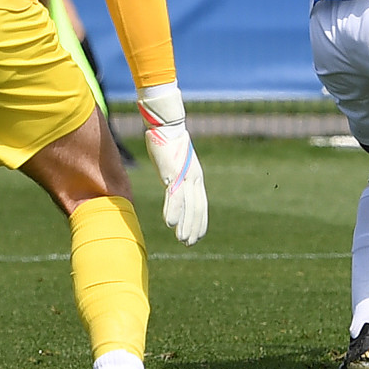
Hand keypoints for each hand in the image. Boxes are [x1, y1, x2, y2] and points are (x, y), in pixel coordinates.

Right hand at [136, 83, 207, 245]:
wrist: (167, 125)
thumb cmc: (168, 143)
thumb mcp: (175, 163)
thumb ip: (175, 176)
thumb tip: (172, 184)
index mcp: (196, 177)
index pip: (201, 204)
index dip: (200, 221)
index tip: (197, 236)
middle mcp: (194, 178)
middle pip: (197, 208)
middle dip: (193, 227)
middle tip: (189, 243)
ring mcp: (185, 176)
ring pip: (188, 205)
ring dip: (185, 224)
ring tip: (183, 240)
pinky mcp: (173, 172)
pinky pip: (174, 195)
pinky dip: (173, 210)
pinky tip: (170, 223)